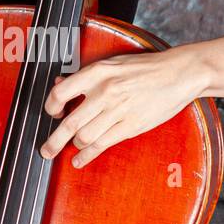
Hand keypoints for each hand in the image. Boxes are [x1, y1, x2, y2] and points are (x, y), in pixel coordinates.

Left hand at [39, 46, 209, 167]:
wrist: (178, 73)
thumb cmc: (146, 67)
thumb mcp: (113, 63)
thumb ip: (86, 75)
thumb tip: (61, 83)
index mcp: (98, 72)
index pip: (61, 92)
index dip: (50, 106)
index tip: (51, 113)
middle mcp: (105, 91)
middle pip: (70, 122)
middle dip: (54, 141)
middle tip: (45, 150)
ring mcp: (118, 110)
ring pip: (84, 136)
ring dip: (75, 146)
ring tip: (72, 148)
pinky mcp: (131, 125)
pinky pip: (102, 145)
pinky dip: (87, 155)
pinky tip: (80, 160)